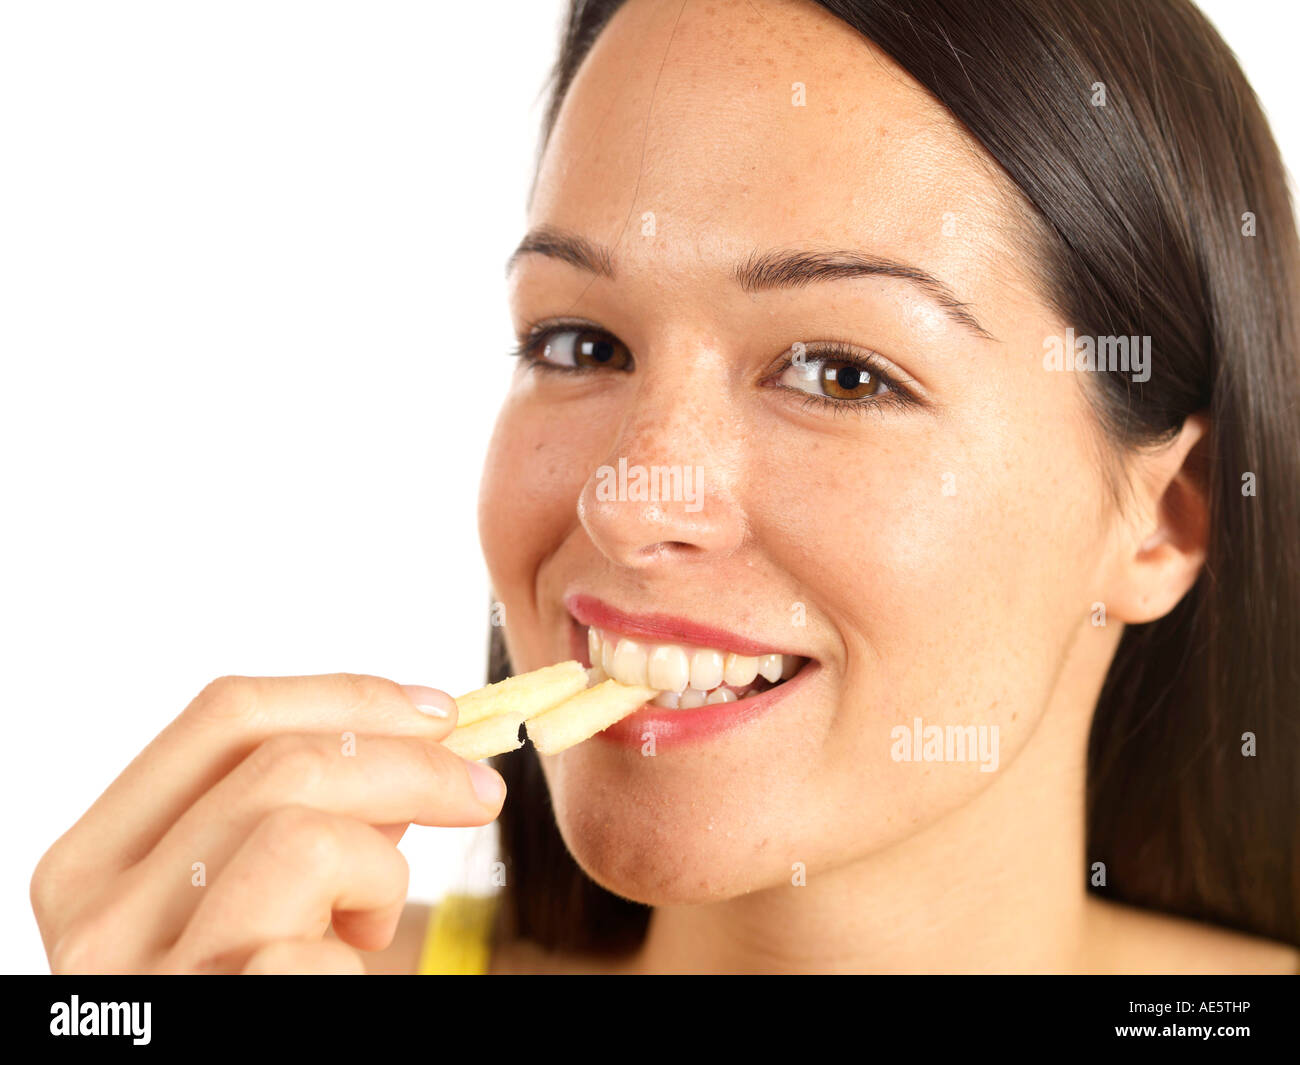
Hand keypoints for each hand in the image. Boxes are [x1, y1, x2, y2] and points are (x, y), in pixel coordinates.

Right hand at [30, 673, 502, 972]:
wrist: (263, 1048)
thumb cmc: (264, 977)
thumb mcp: (251, 885)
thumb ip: (298, 805)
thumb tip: (416, 728)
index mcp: (95, 860)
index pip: (222, 717)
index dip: (347, 696)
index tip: (437, 710)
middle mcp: (99, 919)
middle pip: (280, 764)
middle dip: (409, 763)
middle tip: (479, 793)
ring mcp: (152, 981)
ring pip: (303, 834)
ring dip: (378, 867)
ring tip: (372, 919)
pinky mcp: (216, 1017)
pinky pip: (315, 945)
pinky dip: (363, 943)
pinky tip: (347, 972)